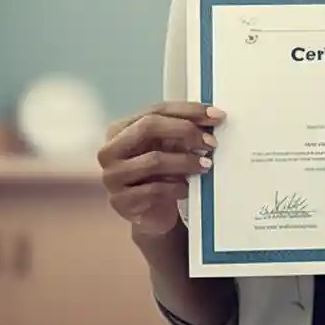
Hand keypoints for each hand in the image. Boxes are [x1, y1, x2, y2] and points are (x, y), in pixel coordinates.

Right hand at [97, 101, 224, 236]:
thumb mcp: (169, 148)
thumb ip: (182, 131)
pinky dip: (176, 187)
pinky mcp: (120, 202)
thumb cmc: (161, 175)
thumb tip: (211, 118)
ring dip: (185, 162)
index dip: (188, 110)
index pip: (156, 110)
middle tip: (210, 142)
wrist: (152, 214)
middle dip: (185, 131)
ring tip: (205, 166)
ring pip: (154, 160)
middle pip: (148, 127)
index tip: (215, 116)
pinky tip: (187, 188)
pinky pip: (154, 190)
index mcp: (120, 130)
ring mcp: (112, 177)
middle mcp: (110, 150)